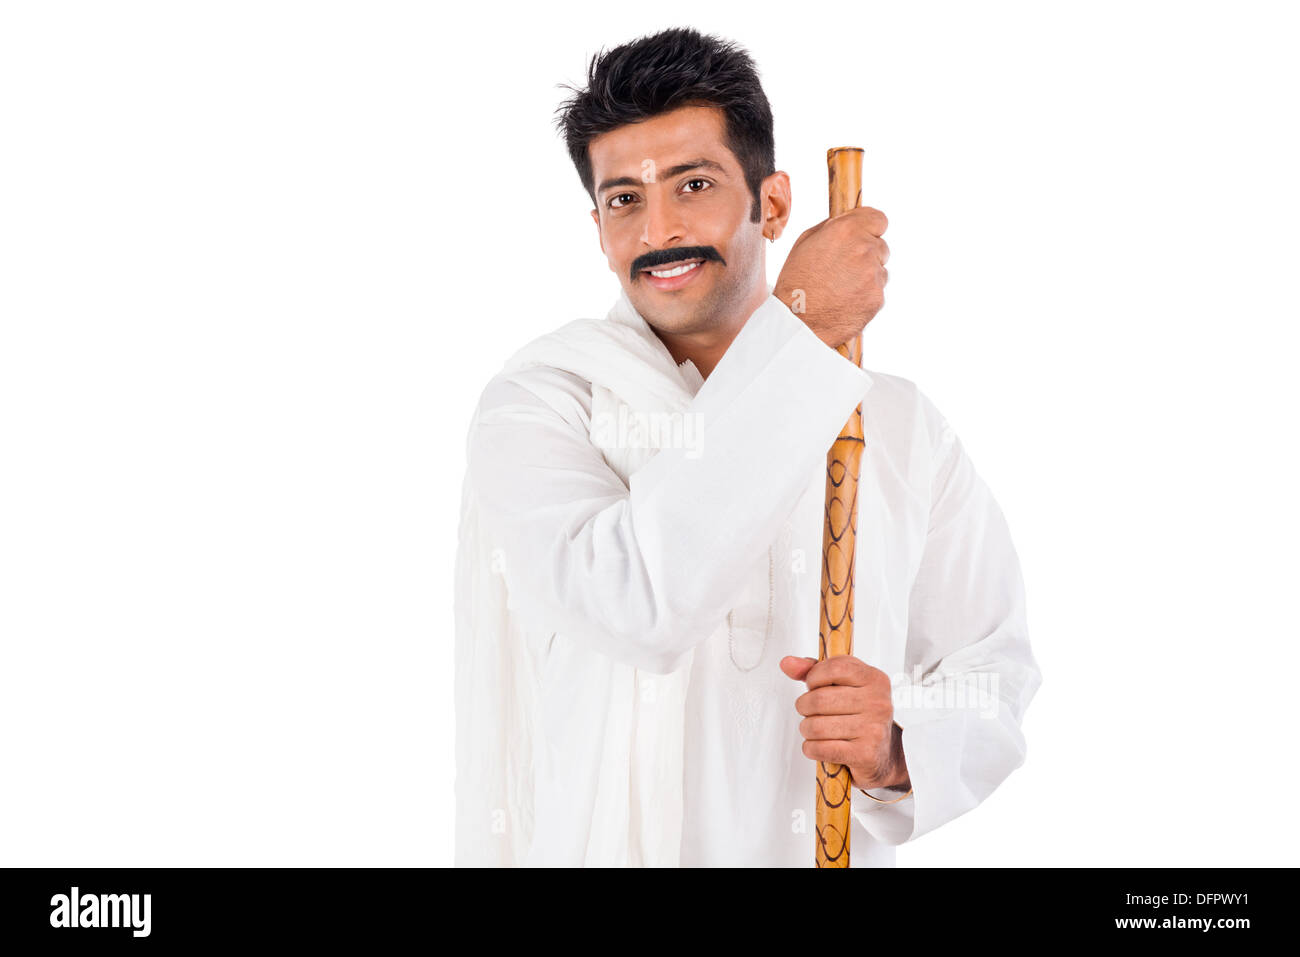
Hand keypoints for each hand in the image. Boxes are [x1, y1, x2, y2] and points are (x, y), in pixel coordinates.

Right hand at [772, 206, 889, 348]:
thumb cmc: (796, 281)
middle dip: (867, 254)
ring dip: (867, 276)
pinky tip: (845, 301)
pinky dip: (865, 296)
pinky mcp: (877, 298)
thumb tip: (850, 221)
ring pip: (880, 270)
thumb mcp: (805, 243)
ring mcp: (873, 275)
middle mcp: (864, 249)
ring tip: (841, 288)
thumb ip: (833, 227)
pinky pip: (877, 292)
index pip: (879, 219)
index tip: (863, 236)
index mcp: (846, 230)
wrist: (797, 322)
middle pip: (881, 246)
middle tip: (843, 269)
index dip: (870, 228)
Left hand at [780, 654, 909, 791]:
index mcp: (874, 679)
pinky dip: (811, 748)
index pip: (834, 668)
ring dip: (807, 730)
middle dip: (804, 707)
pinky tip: (818, 745)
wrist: (882, 754)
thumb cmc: (858, 715)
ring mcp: (873, 729)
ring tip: (815, 730)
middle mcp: (878, 702)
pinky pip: (820, 748)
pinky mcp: (865, 754)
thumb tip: (788, 663)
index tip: (814, 686)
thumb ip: (814, 670)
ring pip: (816, 726)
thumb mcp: (842, 685)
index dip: (814, 677)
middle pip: (819, 699)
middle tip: (810, 712)